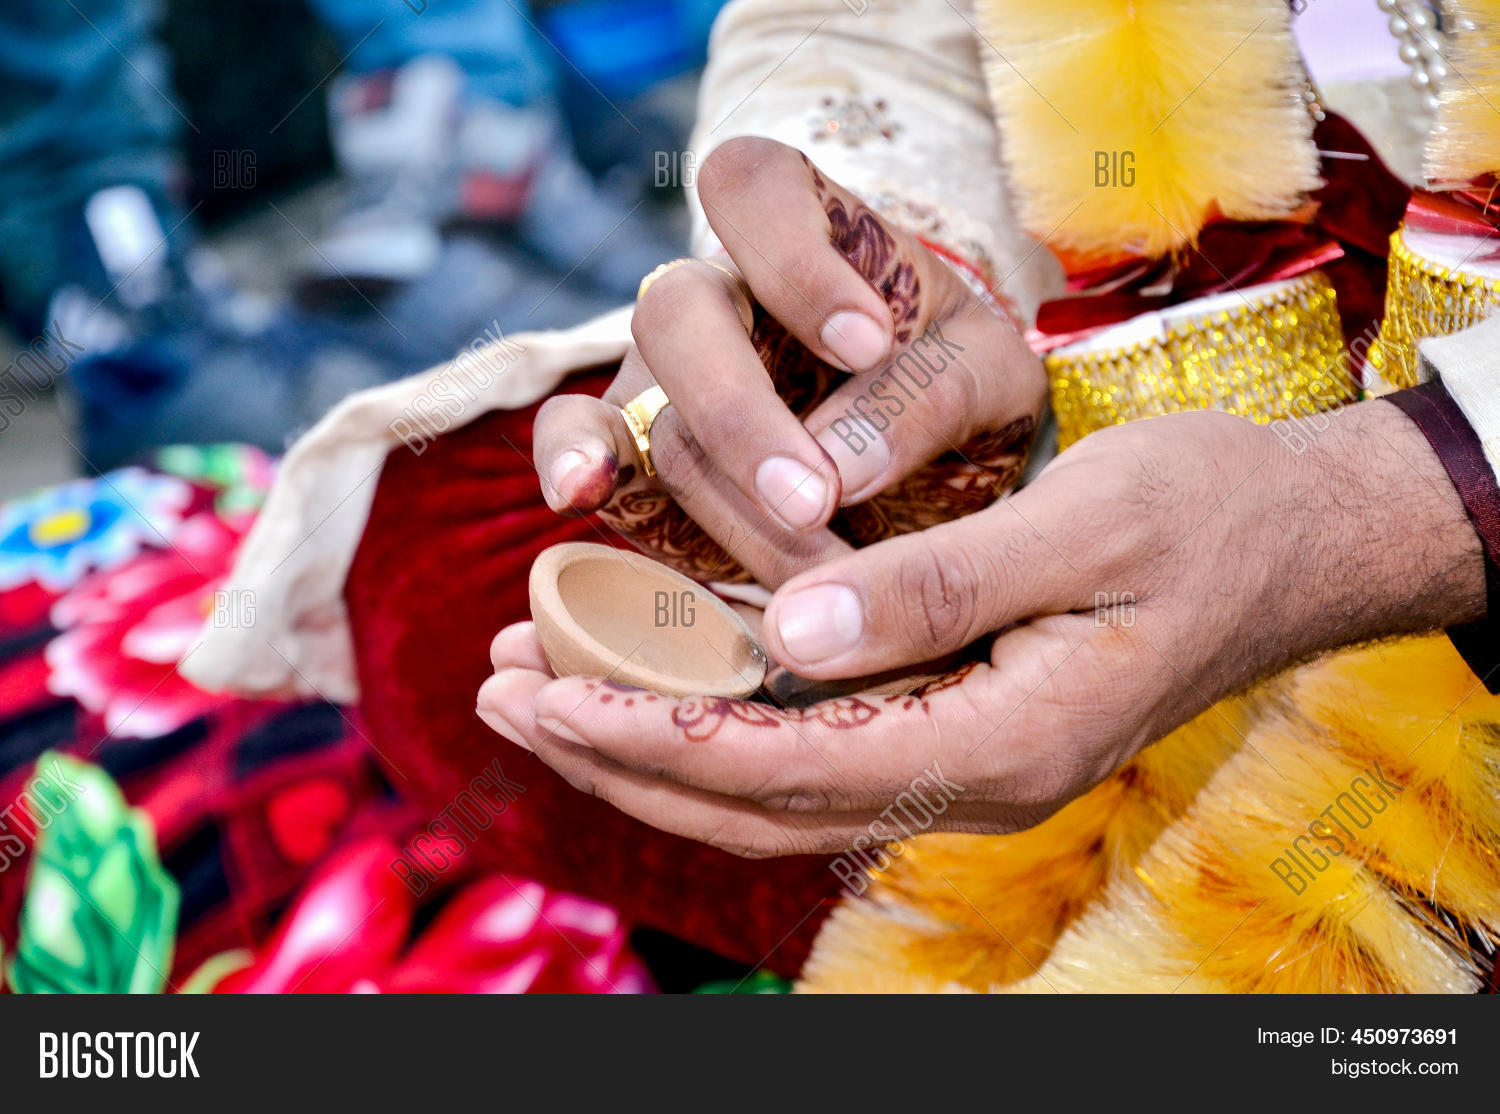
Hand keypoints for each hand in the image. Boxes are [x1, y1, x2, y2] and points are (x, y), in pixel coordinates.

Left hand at [478, 400, 1483, 855]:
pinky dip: (718, 710)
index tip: (540, 691)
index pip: (786, 765)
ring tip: (537, 682)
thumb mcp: (1085, 526)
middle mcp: (967, 771)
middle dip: (617, 748)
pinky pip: (811, 744)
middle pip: (754, 795)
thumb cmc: (1208, 518)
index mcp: (1000, 738)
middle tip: (497, 688)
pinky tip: (654, 669)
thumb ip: (937, 587)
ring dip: (651, 734)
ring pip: (772, 779)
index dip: (652, 734)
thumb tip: (788, 634)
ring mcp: (961, 756)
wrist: (1300, 541)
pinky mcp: (955, 721)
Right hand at [531, 136, 1043, 588]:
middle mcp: (716, 295)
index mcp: (802, 235)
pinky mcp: (635, 446)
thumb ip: (930, 398)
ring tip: (809, 574)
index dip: (795, 261)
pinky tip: (580, 492)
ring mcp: (662, 371)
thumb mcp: (984, 373)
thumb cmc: (953, 383)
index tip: (868, 345)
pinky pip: (578, 439)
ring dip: (729, 504)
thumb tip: (839, 470)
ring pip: (651, 415)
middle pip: (679, 313)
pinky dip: (572, 461)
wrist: (928, 452)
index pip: (756, 186)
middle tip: (815, 499)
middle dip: (742, 416)